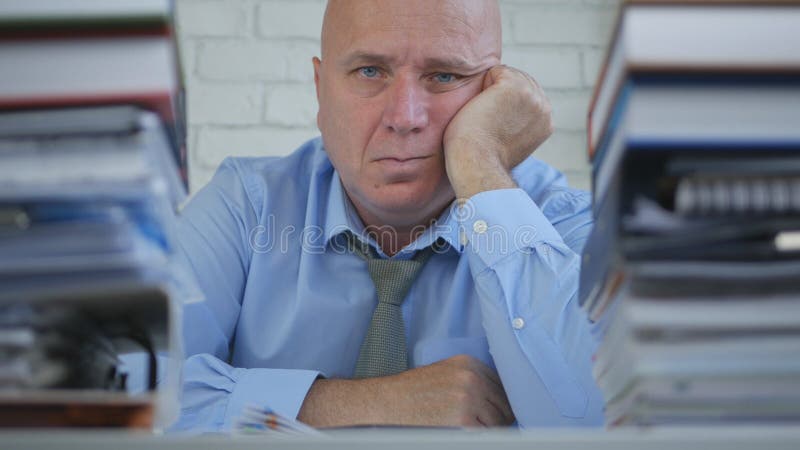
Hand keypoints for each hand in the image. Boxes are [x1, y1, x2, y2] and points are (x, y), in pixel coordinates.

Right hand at [297, 355, 514, 427]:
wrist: (387, 401)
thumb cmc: (413, 390)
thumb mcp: (445, 372)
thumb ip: (471, 379)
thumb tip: (499, 398)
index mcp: (468, 363)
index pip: (502, 383)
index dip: (504, 400)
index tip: (503, 410)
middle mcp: (471, 378)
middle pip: (504, 403)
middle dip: (501, 416)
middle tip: (493, 425)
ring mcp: (468, 399)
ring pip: (498, 421)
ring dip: (492, 429)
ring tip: (477, 430)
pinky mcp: (463, 421)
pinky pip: (486, 434)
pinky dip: (481, 436)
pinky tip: (469, 434)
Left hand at [443, 65, 552, 198]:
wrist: (477, 164)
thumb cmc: (483, 157)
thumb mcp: (513, 142)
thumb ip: (521, 124)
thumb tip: (511, 113)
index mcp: (546, 121)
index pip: (527, 95)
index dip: (505, 105)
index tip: (496, 126)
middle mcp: (544, 107)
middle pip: (519, 81)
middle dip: (499, 95)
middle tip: (488, 121)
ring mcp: (532, 95)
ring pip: (507, 74)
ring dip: (490, 90)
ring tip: (486, 115)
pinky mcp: (514, 86)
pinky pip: (495, 71)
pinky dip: (482, 85)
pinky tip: (482, 107)